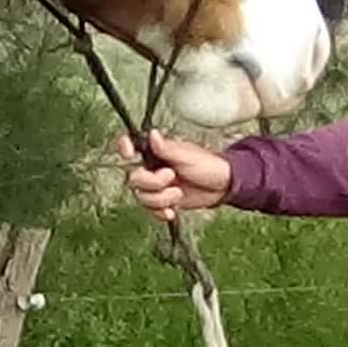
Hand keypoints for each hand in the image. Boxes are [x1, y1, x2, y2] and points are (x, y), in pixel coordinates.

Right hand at [113, 129, 232, 215]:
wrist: (223, 187)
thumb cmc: (209, 165)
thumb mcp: (187, 155)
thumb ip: (167, 148)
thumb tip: (152, 134)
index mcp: (156, 152)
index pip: (132, 146)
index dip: (124, 149)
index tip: (129, 154)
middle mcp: (153, 168)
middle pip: (134, 178)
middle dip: (152, 183)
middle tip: (171, 177)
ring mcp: (157, 186)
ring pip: (142, 197)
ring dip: (160, 200)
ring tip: (178, 194)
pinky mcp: (162, 201)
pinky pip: (150, 210)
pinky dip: (161, 212)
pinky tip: (173, 210)